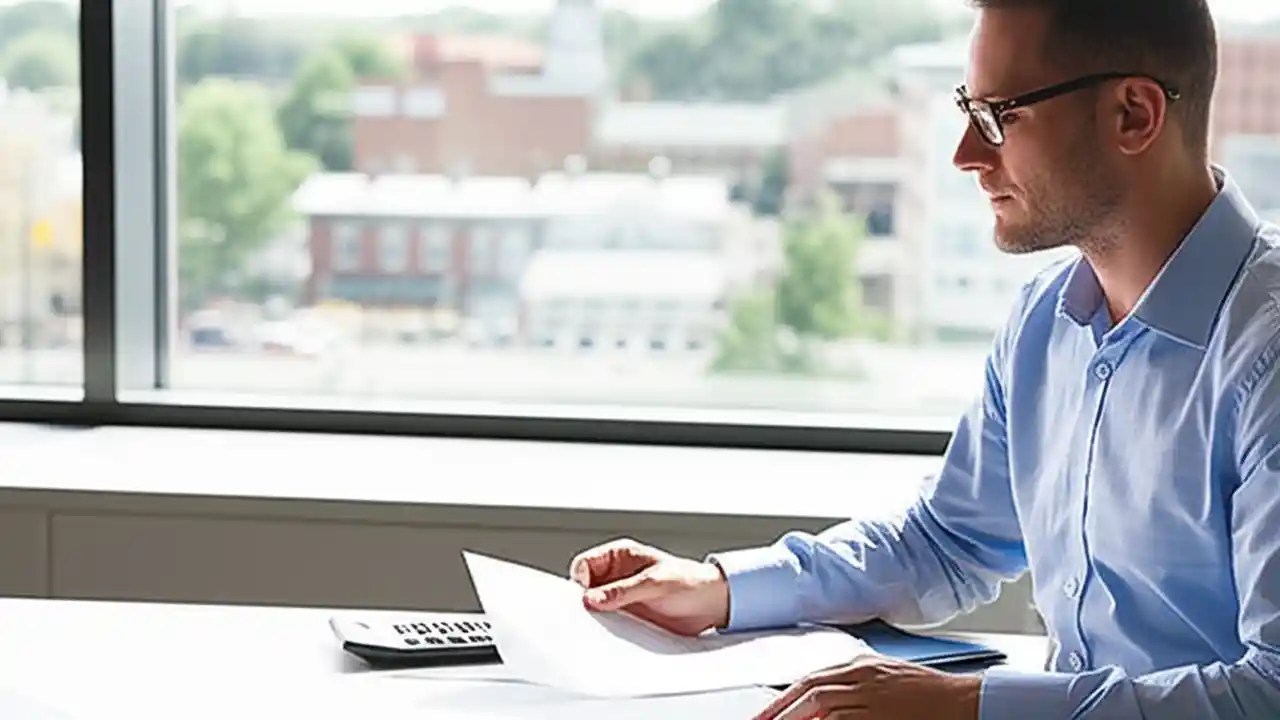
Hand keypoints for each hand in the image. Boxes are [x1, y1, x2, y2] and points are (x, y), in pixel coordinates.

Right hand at [568, 538, 729, 636]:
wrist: (713, 603)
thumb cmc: (691, 581)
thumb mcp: (655, 583)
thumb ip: (622, 590)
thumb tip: (592, 599)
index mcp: (620, 555)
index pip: (584, 565)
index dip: (581, 582)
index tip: (587, 599)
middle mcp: (617, 574)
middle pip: (584, 587)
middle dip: (585, 601)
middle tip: (594, 614)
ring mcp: (621, 595)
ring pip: (593, 606)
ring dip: (597, 616)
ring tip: (609, 623)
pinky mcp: (628, 614)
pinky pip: (607, 621)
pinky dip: (607, 628)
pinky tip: (616, 632)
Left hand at [753, 656, 981, 719]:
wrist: (963, 699)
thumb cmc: (928, 692)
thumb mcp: (885, 678)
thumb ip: (854, 686)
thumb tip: (822, 704)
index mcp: (860, 665)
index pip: (810, 680)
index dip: (783, 698)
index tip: (765, 713)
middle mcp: (862, 678)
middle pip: (809, 691)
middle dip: (779, 710)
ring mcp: (871, 697)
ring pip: (821, 706)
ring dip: (794, 719)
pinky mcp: (880, 715)